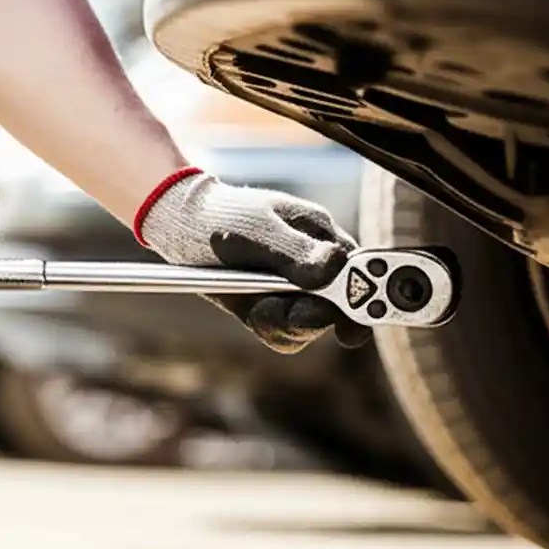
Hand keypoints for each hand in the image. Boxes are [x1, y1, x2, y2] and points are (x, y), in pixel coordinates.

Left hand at [136, 168, 372, 353]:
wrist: (182, 225)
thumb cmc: (223, 216)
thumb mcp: (258, 228)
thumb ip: (296, 251)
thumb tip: (336, 268)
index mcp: (324, 239)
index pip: (361, 273)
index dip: (367, 297)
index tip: (357, 317)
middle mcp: (315, 268)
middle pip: (339, 306)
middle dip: (319, 315)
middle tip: (294, 311)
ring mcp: (292, 291)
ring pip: (310, 324)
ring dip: (290, 323)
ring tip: (262, 307)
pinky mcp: (269, 308)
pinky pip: (282, 332)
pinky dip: (271, 328)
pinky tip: (255, 312)